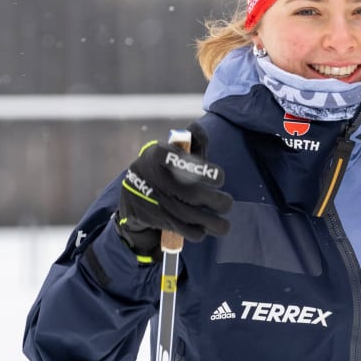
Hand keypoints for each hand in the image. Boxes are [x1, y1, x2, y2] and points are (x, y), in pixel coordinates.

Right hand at [115, 123, 232, 259]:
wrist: (133, 194)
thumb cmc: (165, 168)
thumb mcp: (174, 151)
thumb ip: (192, 141)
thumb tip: (197, 128)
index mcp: (158, 155)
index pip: (180, 159)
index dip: (204, 170)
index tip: (220, 178)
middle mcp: (155, 177)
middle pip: (192, 194)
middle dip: (215, 201)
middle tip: (227, 203)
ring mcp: (155, 200)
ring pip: (190, 216)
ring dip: (213, 223)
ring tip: (225, 223)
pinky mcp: (156, 219)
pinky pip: (181, 230)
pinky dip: (198, 232)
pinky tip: (205, 229)